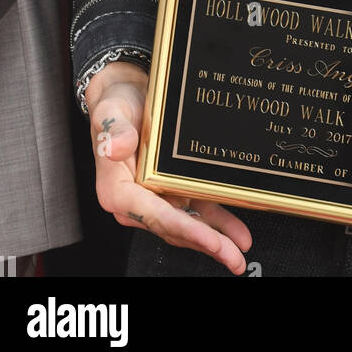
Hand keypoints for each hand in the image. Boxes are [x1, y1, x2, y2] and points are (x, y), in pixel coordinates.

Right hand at [86, 61, 252, 274]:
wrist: (126, 94)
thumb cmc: (115, 105)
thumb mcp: (112, 112)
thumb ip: (114, 132)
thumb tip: (115, 147)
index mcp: (118, 191)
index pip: (155, 216)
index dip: (184, 229)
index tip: (209, 240)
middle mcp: (137, 202)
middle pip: (175, 228)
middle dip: (205, 244)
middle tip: (233, 257)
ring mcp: (158, 198)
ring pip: (189, 225)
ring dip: (216, 240)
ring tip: (239, 254)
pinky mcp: (173, 190)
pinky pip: (197, 210)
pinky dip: (217, 222)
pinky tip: (237, 232)